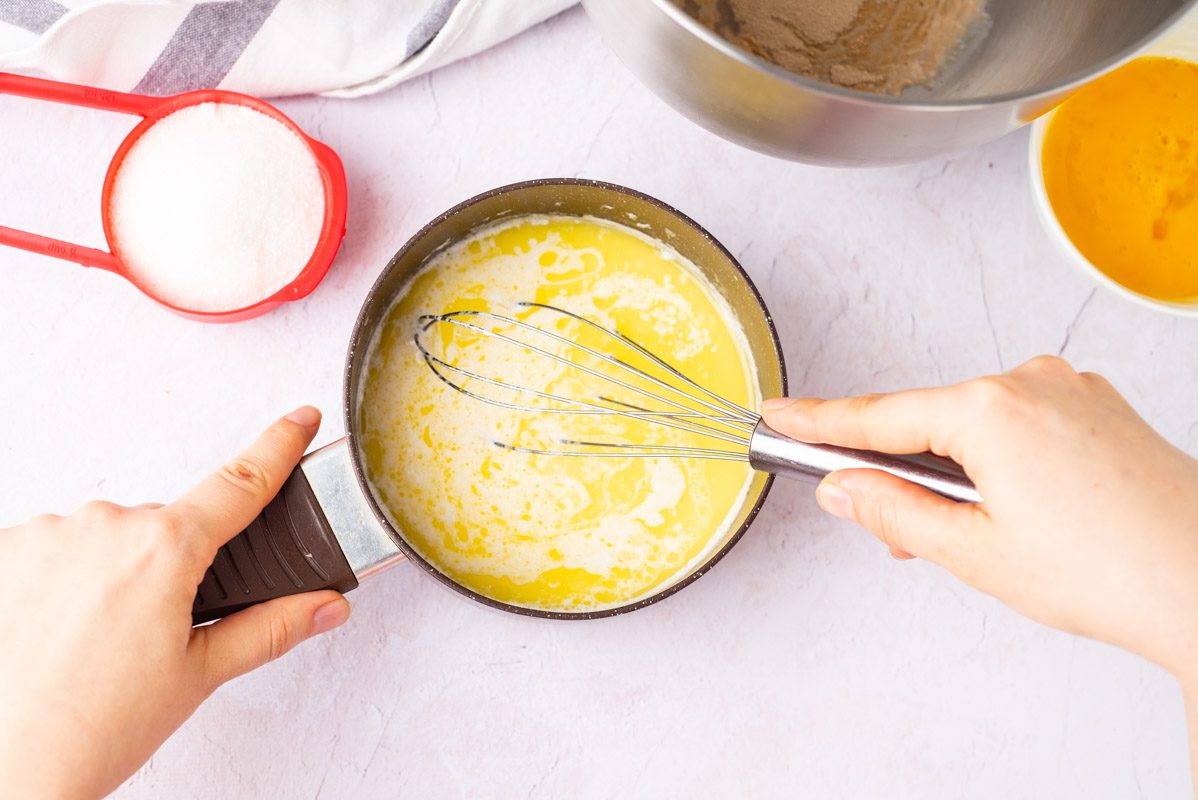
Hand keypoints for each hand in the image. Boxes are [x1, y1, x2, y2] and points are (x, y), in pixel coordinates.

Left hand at [0, 407, 351, 799]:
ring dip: (110, 570)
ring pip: (105, 536)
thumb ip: (271, 626)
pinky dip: (62, 578)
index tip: (298, 421)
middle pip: (163, 525)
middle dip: (169, 563)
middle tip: (156, 626)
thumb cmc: (94, 729)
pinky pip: (54, 547)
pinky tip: (58, 628)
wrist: (9, 768)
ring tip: (98, 638)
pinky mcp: (6, 549)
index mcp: (166, 550)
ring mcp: (48, 534)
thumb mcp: (200, 673)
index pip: (239, 484)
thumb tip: (326, 606)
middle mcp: (105, 526)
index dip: (277, 447)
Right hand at [763, 356, 1197, 790]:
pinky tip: (1019, 509)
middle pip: (928, 422)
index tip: (778, 413)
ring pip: (976, 425)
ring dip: (956, 473)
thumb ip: (892, 510)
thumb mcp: (972, 552)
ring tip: (981, 537)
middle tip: (902, 535)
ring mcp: (1070, 390)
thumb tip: (844, 486)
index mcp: (989, 410)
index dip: (818, 420)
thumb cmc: (1110, 572)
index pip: (876, 415)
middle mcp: (1030, 382)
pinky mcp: (1098, 406)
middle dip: (904, 473)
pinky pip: (1021, 422)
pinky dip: (1001, 459)